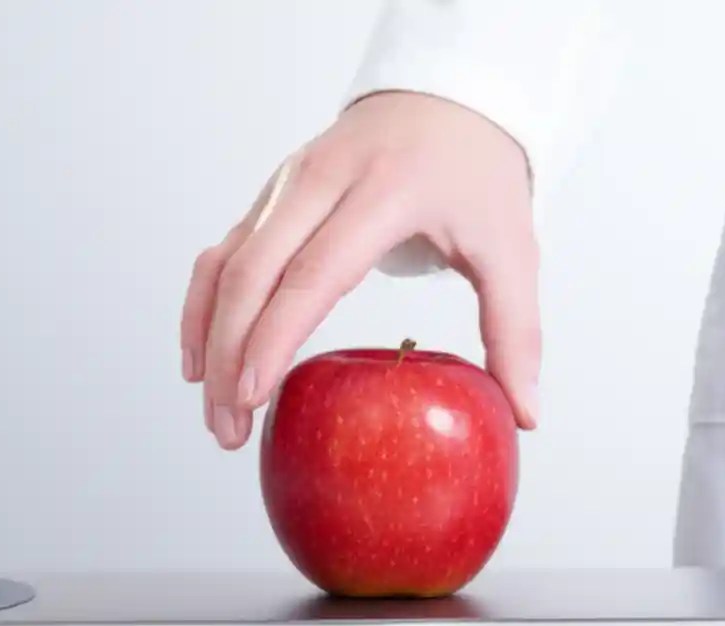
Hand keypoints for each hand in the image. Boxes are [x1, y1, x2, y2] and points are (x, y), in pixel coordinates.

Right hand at [181, 91, 540, 449]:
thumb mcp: (511, 248)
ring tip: (215, 411)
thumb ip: (515, 330)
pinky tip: (199, 359)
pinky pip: (220, 254)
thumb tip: (524, 414)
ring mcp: (284, 185)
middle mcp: (320, 181)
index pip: (313, 271)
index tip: (253, 394)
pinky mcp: (267, 196)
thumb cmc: (476, 176)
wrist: (443, 98)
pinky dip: (201, 307)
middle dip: (230, 356)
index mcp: (383, 191)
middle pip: (252, 273)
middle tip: (228, 429)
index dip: (275, 335)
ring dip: (208, 340)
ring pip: (224, 265)